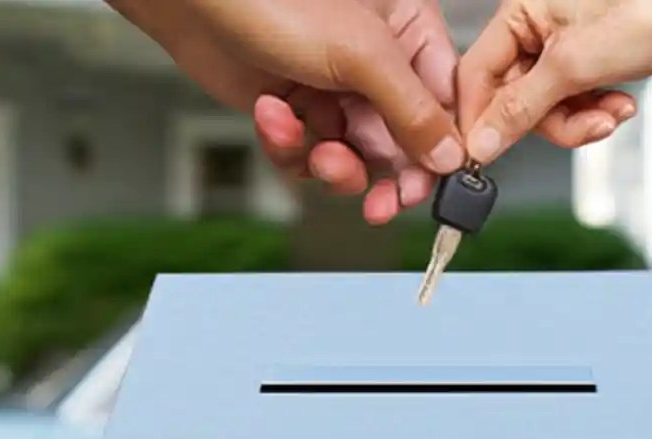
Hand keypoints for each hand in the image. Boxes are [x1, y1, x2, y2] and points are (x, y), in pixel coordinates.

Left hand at [109, 0, 465, 224]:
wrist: (199, 4)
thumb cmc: (280, 2)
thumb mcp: (363, 55)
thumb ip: (412, 109)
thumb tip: (452, 156)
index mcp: (409, 34)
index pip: (445, 104)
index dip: (441, 151)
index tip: (430, 188)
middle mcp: (375, 66)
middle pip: (401, 142)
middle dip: (384, 173)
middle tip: (380, 206)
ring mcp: (333, 90)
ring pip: (353, 157)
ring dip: (334, 165)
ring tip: (317, 153)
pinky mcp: (293, 110)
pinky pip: (306, 154)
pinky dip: (288, 147)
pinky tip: (271, 116)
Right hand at [457, 0, 651, 164]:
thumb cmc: (650, 7)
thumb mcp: (571, 67)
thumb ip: (519, 109)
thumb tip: (482, 141)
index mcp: (520, 13)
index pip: (476, 74)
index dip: (480, 117)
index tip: (484, 152)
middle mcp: (538, 28)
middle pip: (513, 97)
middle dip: (549, 121)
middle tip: (578, 129)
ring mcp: (565, 47)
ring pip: (545, 107)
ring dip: (577, 121)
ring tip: (609, 115)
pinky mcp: (591, 64)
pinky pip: (573, 103)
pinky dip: (594, 112)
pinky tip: (618, 105)